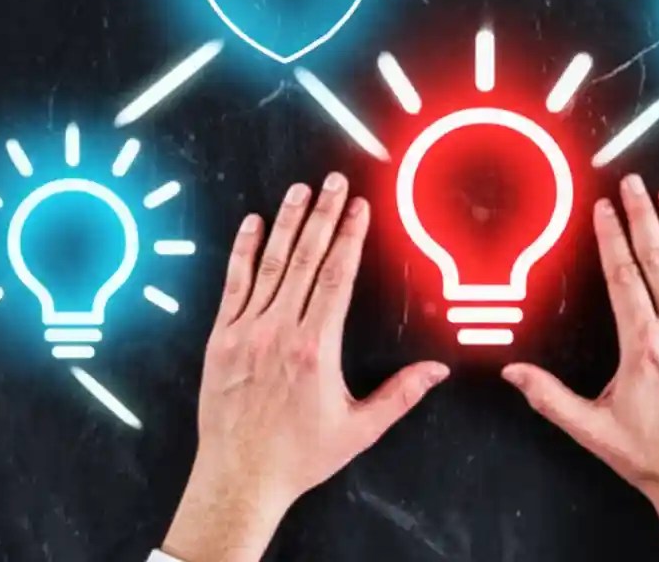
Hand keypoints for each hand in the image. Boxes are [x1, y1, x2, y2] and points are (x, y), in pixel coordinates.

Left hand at [163, 174, 449, 561]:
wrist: (239, 478)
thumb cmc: (300, 456)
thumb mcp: (359, 429)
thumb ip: (401, 394)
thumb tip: (438, 371)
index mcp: (316, 347)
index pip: (336, 277)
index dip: (349, 236)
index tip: (357, 207)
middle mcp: (279, 331)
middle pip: (306, 259)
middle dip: (322, 215)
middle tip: (333, 181)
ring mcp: (246, 331)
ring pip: (270, 265)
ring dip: (287, 223)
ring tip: (299, 189)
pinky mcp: (220, 339)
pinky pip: (233, 285)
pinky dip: (243, 252)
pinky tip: (252, 224)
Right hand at [502, 175, 658, 561]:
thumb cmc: (649, 456)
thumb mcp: (592, 428)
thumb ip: (549, 396)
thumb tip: (511, 371)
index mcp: (644, 345)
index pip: (624, 277)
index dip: (612, 238)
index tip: (605, 208)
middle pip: (658, 261)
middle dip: (643, 217)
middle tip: (633, 183)